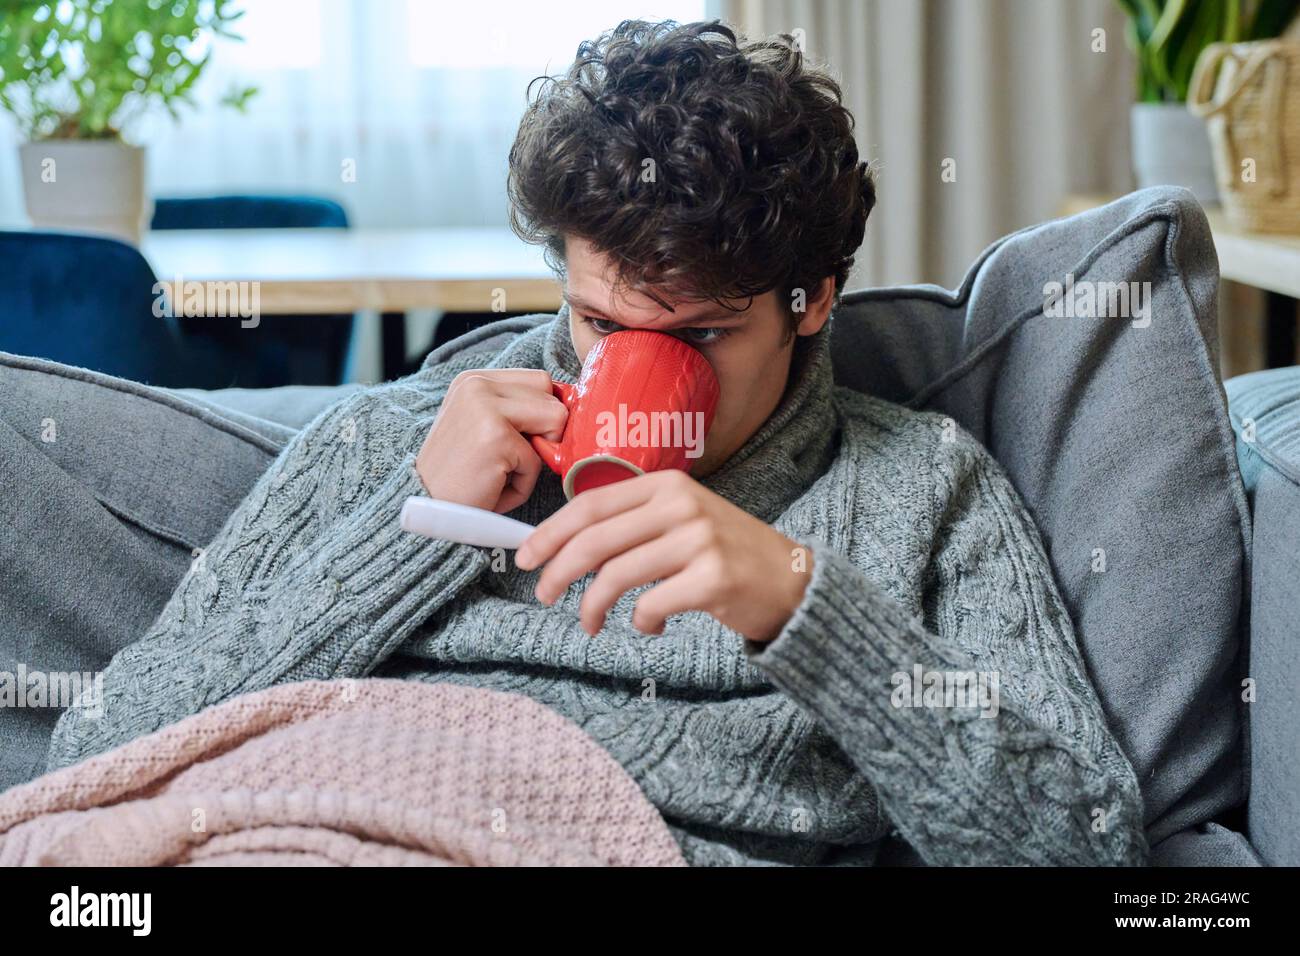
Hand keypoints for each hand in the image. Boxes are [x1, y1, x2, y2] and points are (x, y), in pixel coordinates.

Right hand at [416, 369, 567, 512]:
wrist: (426, 510)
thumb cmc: (461, 477)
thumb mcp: (484, 429)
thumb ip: (518, 412)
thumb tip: (569, 407)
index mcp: (475, 380)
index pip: (540, 380)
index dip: (543, 414)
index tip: (521, 440)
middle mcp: (477, 385)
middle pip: (552, 396)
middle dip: (545, 434)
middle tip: (508, 459)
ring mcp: (485, 407)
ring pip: (556, 420)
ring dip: (536, 457)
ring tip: (501, 471)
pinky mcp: (496, 435)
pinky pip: (538, 461)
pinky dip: (522, 484)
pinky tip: (491, 486)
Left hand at [514, 469, 812, 641]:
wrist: (793, 580)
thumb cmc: (727, 553)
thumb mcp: (682, 521)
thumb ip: (634, 524)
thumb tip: (568, 548)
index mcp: (667, 485)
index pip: (590, 505)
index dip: (550, 532)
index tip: (525, 557)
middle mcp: (682, 505)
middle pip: (595, 539)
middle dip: (558, 571)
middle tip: (543, 595)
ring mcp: (699, 540)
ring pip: (615, 576)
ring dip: (591, 606)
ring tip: (590, 623)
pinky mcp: (712, 579)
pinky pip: (651, 606)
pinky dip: (641, 623)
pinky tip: (650, 627)